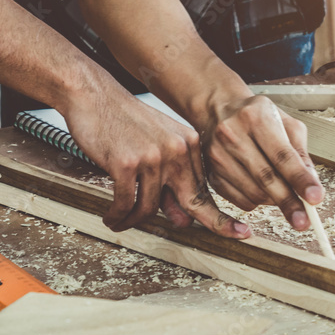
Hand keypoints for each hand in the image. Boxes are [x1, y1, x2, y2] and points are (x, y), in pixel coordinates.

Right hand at [62, 88, 251, 238]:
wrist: (94, 95)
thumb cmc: (122, 120)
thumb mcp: (155, 145)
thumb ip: (170, 181)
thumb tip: (181, 218)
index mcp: (187, 143)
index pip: (204, 189)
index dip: (221, 217)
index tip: (240, 233)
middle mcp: (175, 149)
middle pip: (190, 202)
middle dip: (202, 224)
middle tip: (211, 240)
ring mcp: (153, 156)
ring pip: (149, 207)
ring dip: (131, 220)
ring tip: (119, 220)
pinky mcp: (126, 163)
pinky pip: (125, 203)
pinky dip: (117, 215)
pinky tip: (111, 216)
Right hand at [199, 88, 322, 231]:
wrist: (218, 110)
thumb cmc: (256, 116)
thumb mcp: (285, 123)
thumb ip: (300, 152)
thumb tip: (311, 184)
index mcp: (254, 117)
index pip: (282, 155)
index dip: (300, 179)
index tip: (315, 198)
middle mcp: (232, 135)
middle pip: (265, 178)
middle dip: (289, 202)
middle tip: (305, 220)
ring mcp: (217, 155)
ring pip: (253, 192)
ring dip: (274, 201)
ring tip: (284, 194)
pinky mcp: (211, 173)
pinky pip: (239, 200)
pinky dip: (257, 202)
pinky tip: (263, 191)